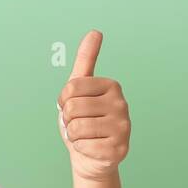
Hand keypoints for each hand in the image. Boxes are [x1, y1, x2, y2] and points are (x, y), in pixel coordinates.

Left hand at [56, 30, 130, 181]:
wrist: (91, 156)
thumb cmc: (83, 119)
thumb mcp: (79, 89)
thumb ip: (85, 60)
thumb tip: (95, 31)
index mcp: (112, 86)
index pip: (70, 89)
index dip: (63, 101)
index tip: (73, 106)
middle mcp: (122, 104)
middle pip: (72, 108)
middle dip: (68, 120)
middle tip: (79, 124)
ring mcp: (124, 127)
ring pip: (76, 128)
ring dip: (73, 136)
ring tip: (85, 136)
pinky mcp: (120, 149)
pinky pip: (83, 146)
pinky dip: (80, 149)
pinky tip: (91, 148)